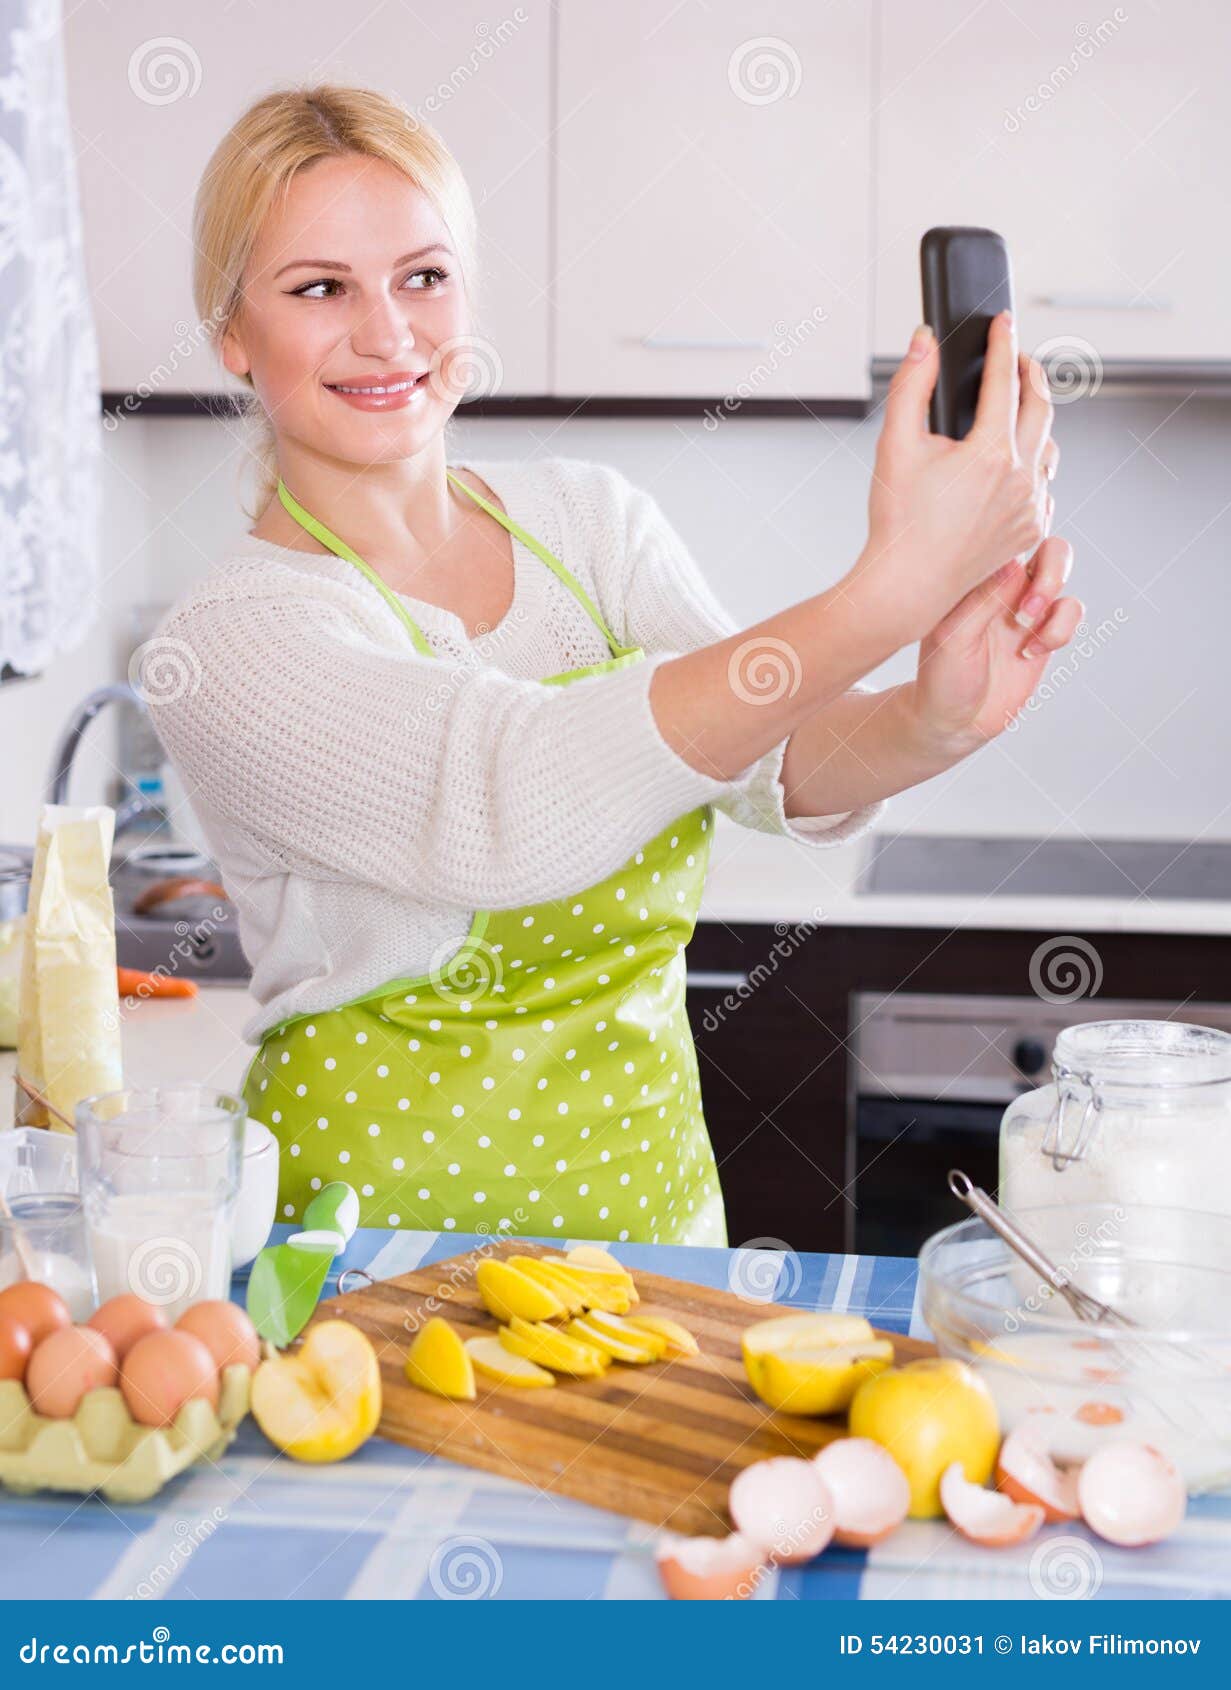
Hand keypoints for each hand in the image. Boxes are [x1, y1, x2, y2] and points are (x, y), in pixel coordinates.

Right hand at [847, 312, 1051, 652]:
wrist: (908, 584)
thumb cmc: (898, 519)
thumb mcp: (895, 445)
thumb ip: (911, 385)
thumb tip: (924, 341)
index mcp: (990, 452)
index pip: (1005, 380)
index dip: (1003, 343)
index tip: (1004, 322)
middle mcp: (1021, 477)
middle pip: (1042, 406)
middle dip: (1031, 375)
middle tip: (1017, 358)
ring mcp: (1031, 506)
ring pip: (1048, 446)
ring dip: (1036, 421)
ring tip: (1017, 408)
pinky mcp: (1031, 529)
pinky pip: (1043, 485)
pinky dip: (1033, 465)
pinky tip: (1013, 461)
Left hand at [905, 517, 1083, 757]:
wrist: (954, 721)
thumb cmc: (940, 676)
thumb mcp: (952, 636)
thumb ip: (984, 599)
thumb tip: (1014, 562)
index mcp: (976, 575)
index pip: (1006, 535)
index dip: (1025, 526)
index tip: (1029, 539)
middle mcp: (1003, 583)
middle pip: (1047, 544)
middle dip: (1051, 569)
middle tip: (1027, 606)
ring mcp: (1027, 607)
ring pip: (1062, 573)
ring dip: (1053, 595)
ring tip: (1025, 625)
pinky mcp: (1045, 633)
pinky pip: (1071, 611)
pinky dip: (1059, 629)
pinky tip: (1029, 652)